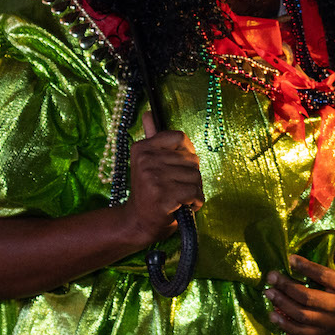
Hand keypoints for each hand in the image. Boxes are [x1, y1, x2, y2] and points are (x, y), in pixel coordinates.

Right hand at [125, 112, 203, 245]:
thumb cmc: (149, 192)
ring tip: (179, 198)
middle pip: (192, 160)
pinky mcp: (163, 195)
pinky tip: (183, 206)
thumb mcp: (148, 162)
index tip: (179, 167)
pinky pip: (194, 193)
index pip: (180, 137)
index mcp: (143, 147)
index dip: (187, 154)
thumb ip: (152, 137)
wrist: (138, 222)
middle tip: (176, 187)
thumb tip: (148, 112)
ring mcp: (153, 177)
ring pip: (196, 177)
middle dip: (191, 177)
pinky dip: (196, 202)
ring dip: (194, 191)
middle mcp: (146, 159)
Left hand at [266, 239, 334, 334]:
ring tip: (268, 292)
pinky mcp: (322, 333)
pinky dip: (285, 325)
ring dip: (282, 304)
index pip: (324, 276)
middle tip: (271, 276)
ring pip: (302, 315)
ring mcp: (330, 322)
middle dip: (286, 286)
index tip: (290, 258)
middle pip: (308, 297)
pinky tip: (271, 315)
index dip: (306, 267)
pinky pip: (301, 332)